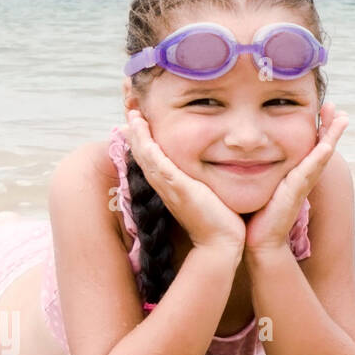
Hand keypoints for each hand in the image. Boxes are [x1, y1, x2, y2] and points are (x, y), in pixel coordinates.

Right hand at [123, 108, 245, 251]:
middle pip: (143, 155)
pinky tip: (142, 133)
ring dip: (138, 135)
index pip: (153, 159)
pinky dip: (148, 148)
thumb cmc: (220, 221)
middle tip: (131, 112)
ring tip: (133, 115)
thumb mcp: (208, 195)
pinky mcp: (178, 188)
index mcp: (172, 187)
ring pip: (146, 157)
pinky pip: (158, 164)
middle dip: (136, 133)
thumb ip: (204, 183)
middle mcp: (166, 186)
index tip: (141, 123)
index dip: (144, 141)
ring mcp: (169, 187)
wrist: (222, 243)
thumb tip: (209, 172)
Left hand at [244, 102, 349, 252]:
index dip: (318, 128)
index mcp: (295, 173)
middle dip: (330, 126)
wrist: (257, 241)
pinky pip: (310, 171)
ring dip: (332, 136)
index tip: (322, 109)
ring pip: (321, 155)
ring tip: (342, 117)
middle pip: (321, 146)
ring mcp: (302, 184)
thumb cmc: (255, 215)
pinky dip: (320, 157)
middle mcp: (303, 177)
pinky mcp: (295, 192)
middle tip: (336, 106)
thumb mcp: (258, 184)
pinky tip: (327, 145)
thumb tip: (242, 151)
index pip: (309, 146)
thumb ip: (255, 168)